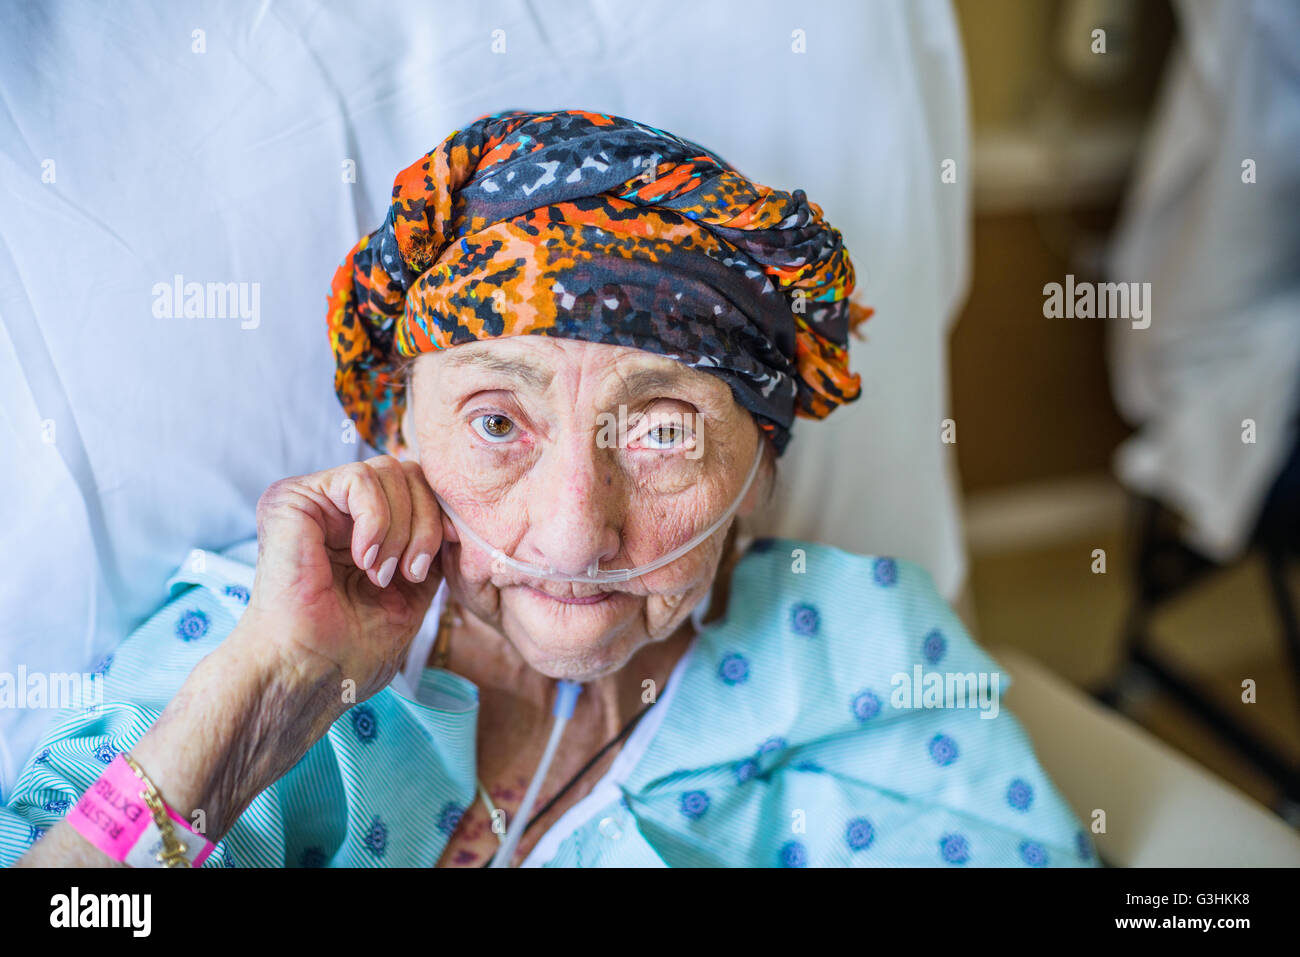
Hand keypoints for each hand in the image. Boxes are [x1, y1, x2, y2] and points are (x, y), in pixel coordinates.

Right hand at [245, 454, 444, 703]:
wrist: (308, 673)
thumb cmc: (350, 648)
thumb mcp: (411, 593)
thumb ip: (427, 550)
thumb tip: (453, 519)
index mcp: (359, 526)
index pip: (416, 487)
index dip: (438, 516)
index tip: (436, 561)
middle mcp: (335, 507)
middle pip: (408, 472)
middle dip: (424, 523)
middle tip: (409, 573)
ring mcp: (313, 499)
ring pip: (389, 471)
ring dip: (400, 528)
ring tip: (381, 574)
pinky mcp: (292, 498)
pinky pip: (359, 478)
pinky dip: (376, 520)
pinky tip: (364, 559)